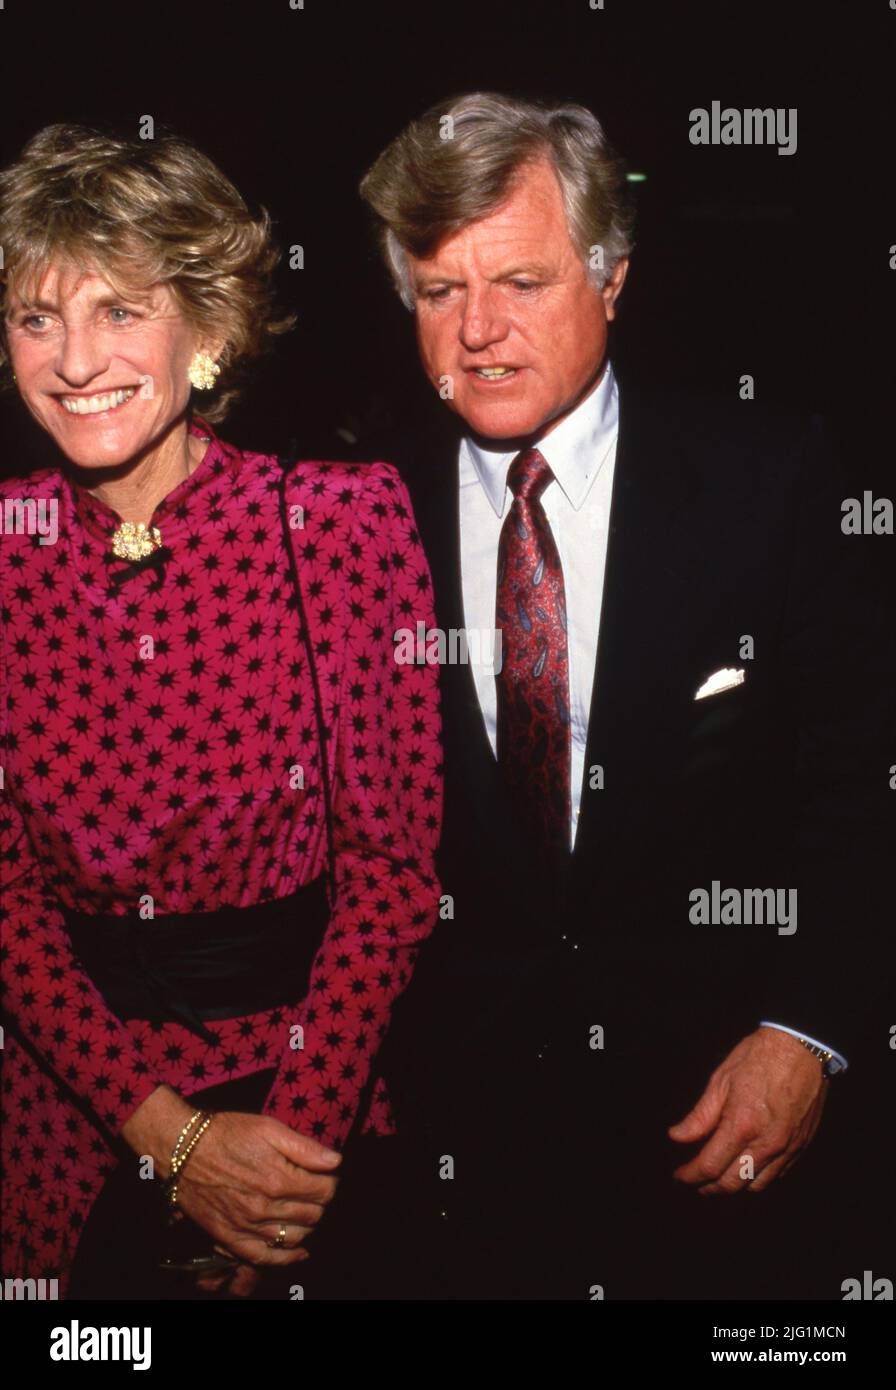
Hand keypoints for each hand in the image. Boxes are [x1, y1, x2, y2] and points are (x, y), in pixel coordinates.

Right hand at [173, 1110, 340, 1268]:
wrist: (183, 1150)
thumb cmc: (227, 1134)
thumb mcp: (268, 1128)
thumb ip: (304, 1147)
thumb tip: (335, 1161)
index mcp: (278, 1178)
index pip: (325, 1191)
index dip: (330, 1182)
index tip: (325, 1175)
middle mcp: (265, 1207)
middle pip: (313, 1215)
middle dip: (319, 1202)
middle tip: (314, 1190)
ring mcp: (247, 1226)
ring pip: (294, 1237)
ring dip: (306, 1226)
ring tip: (303, 1211)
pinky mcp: (230, 1238)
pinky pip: (265, 1258)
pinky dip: (286, 1258)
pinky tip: (298, 1251)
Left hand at [667, 1027, 827, 1193]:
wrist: (802, 1047)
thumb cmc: (758, 1057)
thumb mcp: (721, 1080)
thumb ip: (700, 1116)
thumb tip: (676, 1137)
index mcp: (742, 1125)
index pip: (710, 1166)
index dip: (691, 1175)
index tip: (679, 1176)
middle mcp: (766, 1144)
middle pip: (733, 1184)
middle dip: (710, 1188)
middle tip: (696, 1182)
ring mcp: (787, 1147)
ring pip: (756, 1185)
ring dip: (735, 1186)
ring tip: (719, 1178)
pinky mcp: (801, 1145)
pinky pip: (778, 1174)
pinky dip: (758, 1177)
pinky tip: (747, 1167)